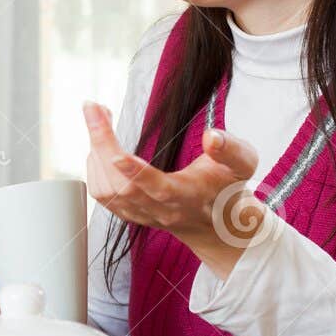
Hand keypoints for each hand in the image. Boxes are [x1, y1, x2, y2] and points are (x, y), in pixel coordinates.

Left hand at [83, 101, 268, 269]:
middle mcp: (160, 210)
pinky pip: (101, 193)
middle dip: (102, 146)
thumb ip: (231, 150)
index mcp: (188, 197)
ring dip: (95, 152)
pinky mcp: (128, 213)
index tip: (117, 153)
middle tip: (94, 110)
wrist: (217, 224)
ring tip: (98, 119)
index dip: (136, 173)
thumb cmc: (227, 188)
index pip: (160, 189)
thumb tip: (212, 136)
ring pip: (106, 191)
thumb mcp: (242, 165)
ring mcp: (141, 214)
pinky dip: (93, 165)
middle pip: (121, 187)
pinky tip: (99, 142)